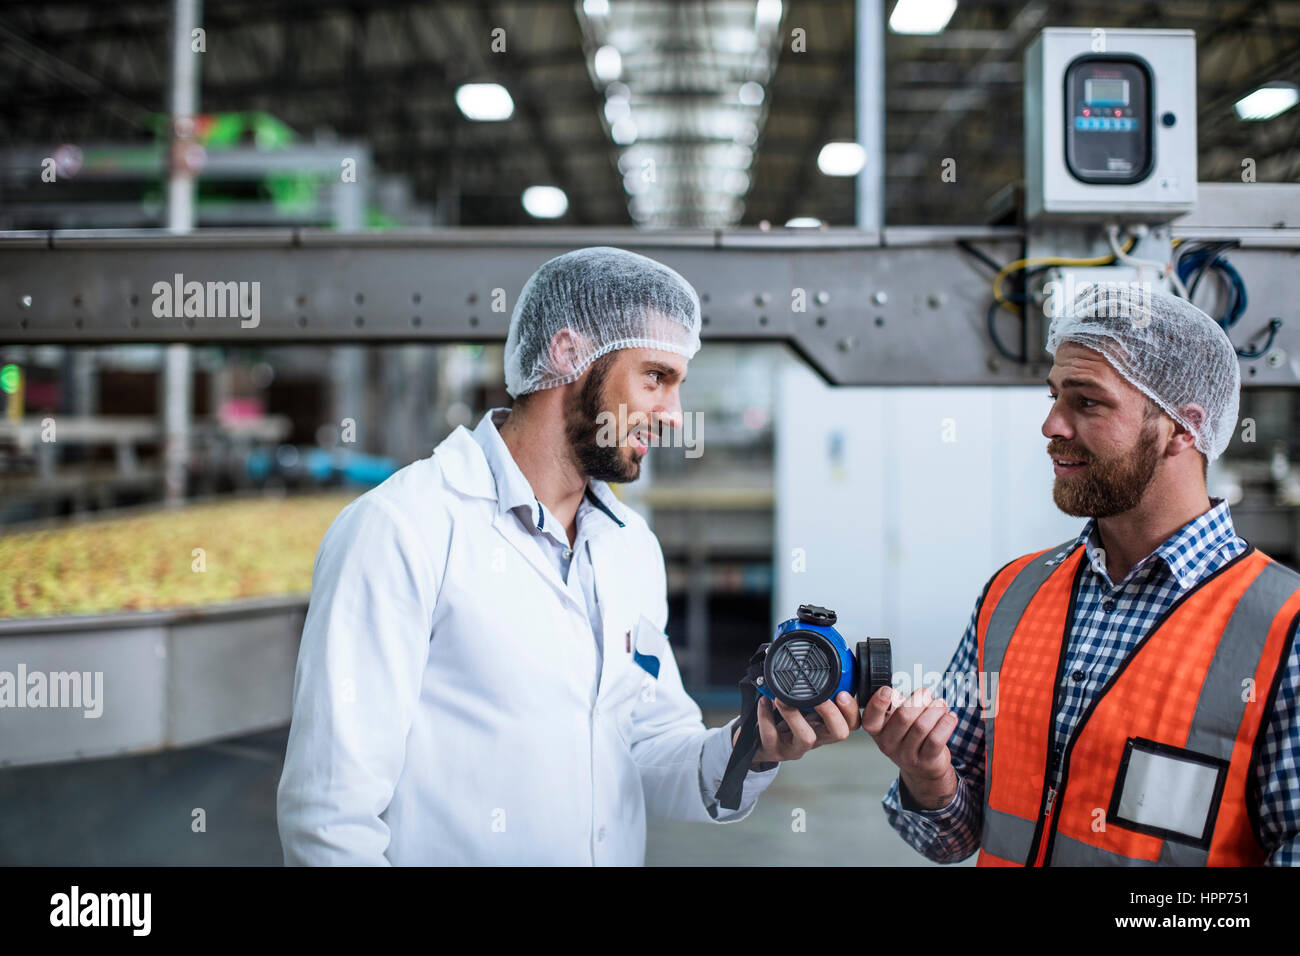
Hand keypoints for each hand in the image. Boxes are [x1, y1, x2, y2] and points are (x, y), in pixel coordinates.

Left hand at [731, 692, 860, 765]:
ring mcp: (795, 747)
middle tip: (820, 698)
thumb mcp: (801, 708)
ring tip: (782, 698)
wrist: (758, 742)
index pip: (851, 723)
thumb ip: (810, 692)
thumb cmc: (782, 722)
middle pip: (838, 733)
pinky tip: (764, 702)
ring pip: (806, 738)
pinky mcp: (774, 750)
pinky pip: (771, 736)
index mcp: (824, 726)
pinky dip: (766, 717)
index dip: (852, 711)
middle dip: (832, 713)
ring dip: (794, 715)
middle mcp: (815, 738)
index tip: (843, 693)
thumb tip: (811, 662)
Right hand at [860, 685, 958, 809]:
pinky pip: (936, 739)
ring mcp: (907, 755)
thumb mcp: (895, 722)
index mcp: (877, 731)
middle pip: (903, 716)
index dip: (878, 702)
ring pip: (922, 726)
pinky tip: (950, 717)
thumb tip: (917, 693)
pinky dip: (945, 723)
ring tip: (940, 704)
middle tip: (925, 694)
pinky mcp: (926, 761)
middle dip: (918, 699)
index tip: (889, 690)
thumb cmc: (908, 737)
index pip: (871, 718)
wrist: (922, 768)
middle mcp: (888, 744)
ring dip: (935, 709)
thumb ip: (899, 705)